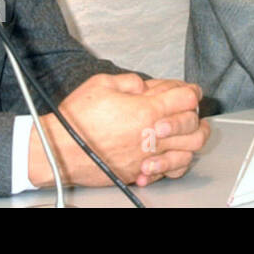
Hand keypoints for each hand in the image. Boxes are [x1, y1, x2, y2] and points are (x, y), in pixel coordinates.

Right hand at [28, 73, 208, 188]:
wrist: (58, 151)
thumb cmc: (76, 120)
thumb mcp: (101, 84)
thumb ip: (129, 81)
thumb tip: (143, 86)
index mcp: (145, 111)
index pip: (185, 99)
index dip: (191, 91)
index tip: (189, 91)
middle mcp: (150, 137)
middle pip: (192, 126)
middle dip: (195, 115)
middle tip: (189, 111)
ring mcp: (145, 157)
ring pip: (187, 153)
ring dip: (191, 141)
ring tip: (188, 134)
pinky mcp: (137, 172)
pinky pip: (169, 171)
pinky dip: (174, 163)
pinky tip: (170, 154)